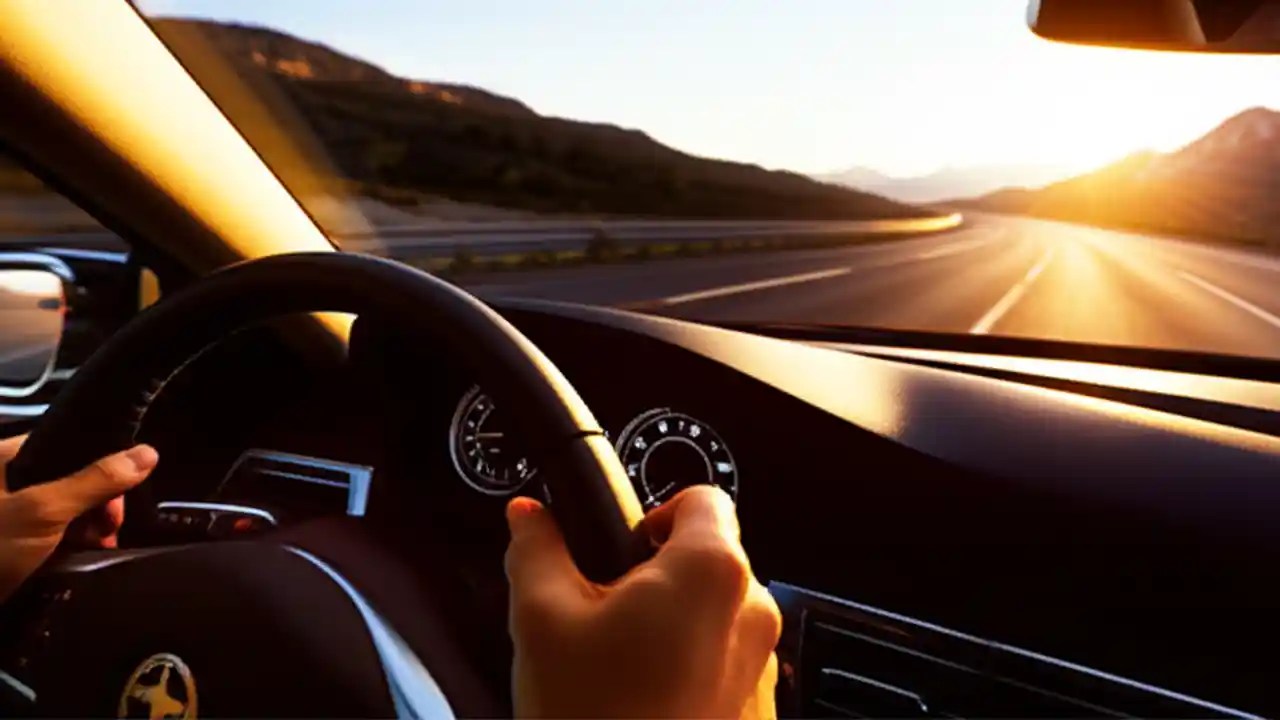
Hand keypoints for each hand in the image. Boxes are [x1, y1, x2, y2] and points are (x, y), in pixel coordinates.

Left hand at [0, 435, 157, 601]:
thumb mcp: (42, 512)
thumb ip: (95, 481)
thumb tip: (147, 453)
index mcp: (1, 458)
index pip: (64, 445)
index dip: (100, 465)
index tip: (119, 496)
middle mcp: (2, 482)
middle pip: (66, 478)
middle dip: (95, 504)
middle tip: (108, 530)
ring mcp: (5, 515)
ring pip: (59, 510)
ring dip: (84, 528)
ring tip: (96, 548)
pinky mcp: (6, 545)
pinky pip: (46, 535)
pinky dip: (65, 545)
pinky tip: (77, 559)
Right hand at [505, 485, 780, 718]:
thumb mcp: (541, 621)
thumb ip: (535, 549)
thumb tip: (529, 516)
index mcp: (710, 570)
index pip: (700, 495)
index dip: (652, 509)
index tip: (618, 542)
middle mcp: (752, 611)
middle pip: (707, 557)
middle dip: (653, 575)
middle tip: (601, 612)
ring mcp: (762, 667)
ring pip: (713, 615)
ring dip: (669, 624)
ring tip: (616, 666)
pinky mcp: (757, 711)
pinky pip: (722, 664)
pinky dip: (685, 668)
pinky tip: (640, 701)